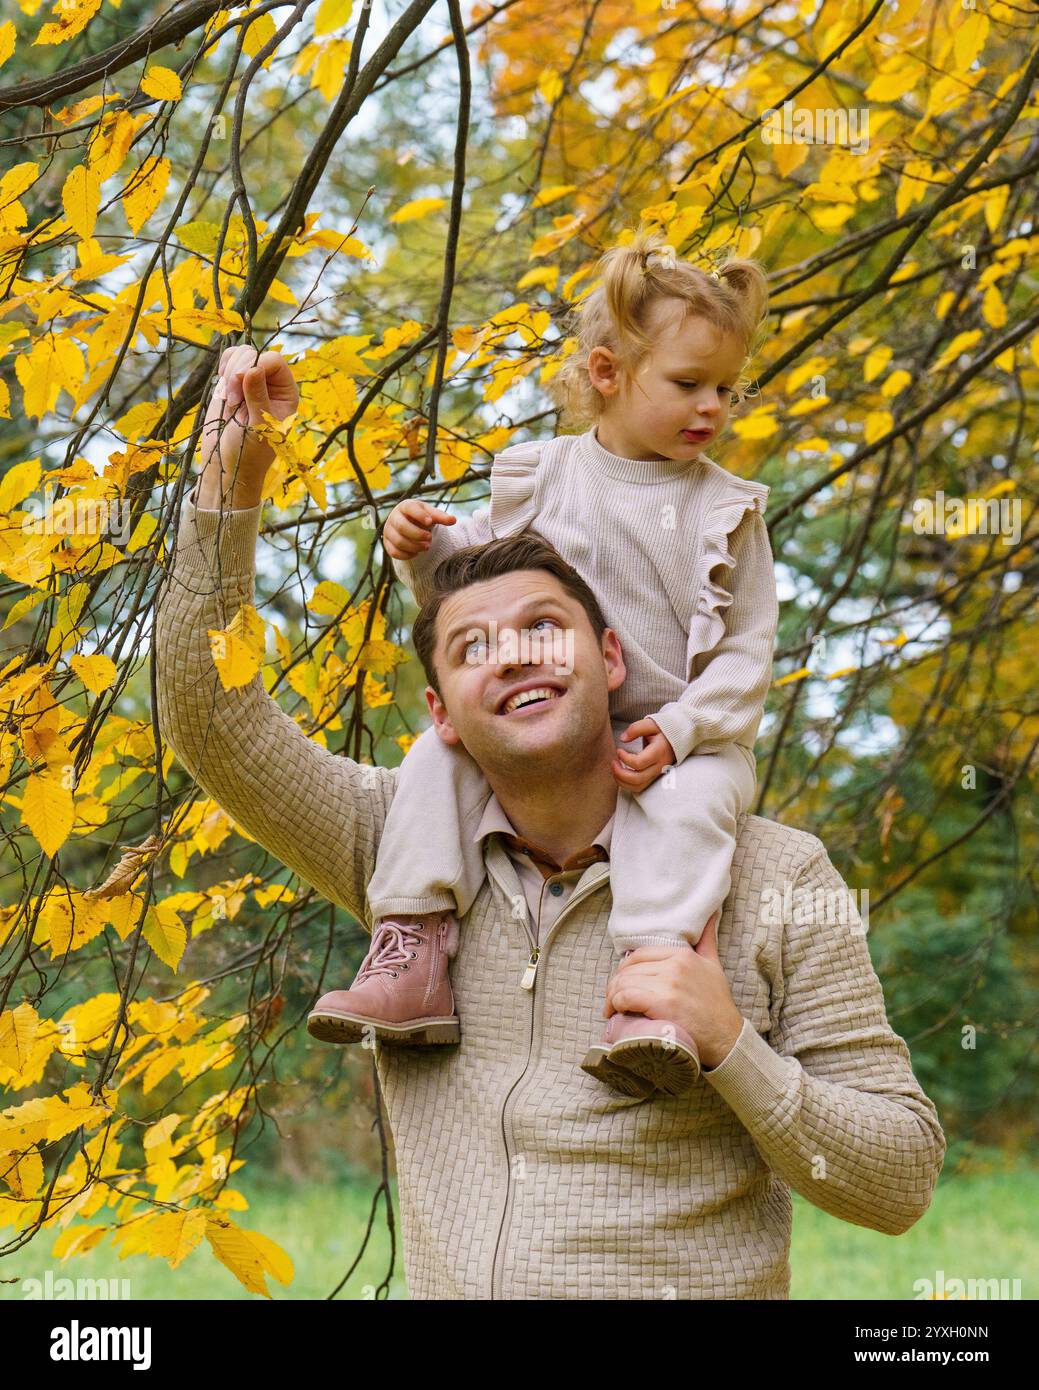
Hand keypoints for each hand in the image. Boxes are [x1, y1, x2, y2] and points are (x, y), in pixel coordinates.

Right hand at [197, 346, 299, 508]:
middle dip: (238, 373)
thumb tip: (254, 367)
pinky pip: (229, 361)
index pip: (274, 361)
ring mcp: (251, 382)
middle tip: (233, 401)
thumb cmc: (250, 452)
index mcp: (286, 394)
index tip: (239, 382)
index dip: (255, 365)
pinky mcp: (232, 384)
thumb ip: (258, 397)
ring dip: (229, 372)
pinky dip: (223, 368)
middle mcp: (271, 385)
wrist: (227, 465)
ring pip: (241, 354)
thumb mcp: (259, 426)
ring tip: (228, 399)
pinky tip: (222, 387)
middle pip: (255, 355)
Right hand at [383, 498, 455, 559]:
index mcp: (405, 506)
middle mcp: (394, 517)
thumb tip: (454, 520)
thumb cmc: (422, 517)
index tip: (430, 522)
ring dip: (414, 546)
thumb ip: (441, 517)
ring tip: (426, 547)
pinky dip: (407, 555)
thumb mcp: (431, 515)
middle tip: (430, 539)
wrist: (409, 524)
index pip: (410, 508)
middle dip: (418, 535)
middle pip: (402, 526)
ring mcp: (388, 531)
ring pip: (398, 541)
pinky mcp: (387, 543)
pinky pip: (394, 552)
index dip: (419, 515)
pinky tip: (416, 553)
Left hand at [602, 911, 743, 1069]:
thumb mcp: (713, 965)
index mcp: (682, 954)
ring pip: (624, 982)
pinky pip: (626, 997)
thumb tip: (712, 913)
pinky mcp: (662, 1004)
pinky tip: (618, 1014)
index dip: (625, 969)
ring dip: (613, 997)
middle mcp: (674, 965)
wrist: (727, 1036)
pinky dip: (616, 1005)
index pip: (639, 954)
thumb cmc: (717, 1004)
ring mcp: (669, 984)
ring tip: (613, 1010)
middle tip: (613, 1000)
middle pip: (628, 969)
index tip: (621, 983)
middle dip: (616, 985)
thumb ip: (707, 939)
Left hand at [610, 716, 675, 793]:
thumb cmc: (663, 731)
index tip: (619, 750)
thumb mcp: (651, 724)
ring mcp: (657, 774)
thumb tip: (623, 739)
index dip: (625, 758)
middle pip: (637, 779)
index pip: (639, 763)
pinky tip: (621, 773)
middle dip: (620, 773)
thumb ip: (636, 729)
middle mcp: (659, 766)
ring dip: (621, 780)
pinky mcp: (654, 778)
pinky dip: (627, 784)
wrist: (677, 738)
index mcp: (659, 752)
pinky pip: (639, 788)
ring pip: (637, 786)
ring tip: (615, 768)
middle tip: (613, 762)